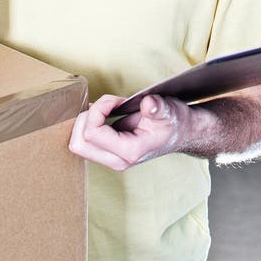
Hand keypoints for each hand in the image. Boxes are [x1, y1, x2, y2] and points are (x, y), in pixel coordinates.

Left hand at [68, 93, 190, 170]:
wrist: (182, 133)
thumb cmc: (174, 122)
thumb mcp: (169, 110)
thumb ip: (158, 108)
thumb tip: (149, 105)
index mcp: (129, 151)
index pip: (92, 133)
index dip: (98, 110)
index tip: (116, 100)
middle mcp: (117, 159)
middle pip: (78, 144)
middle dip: (86, 118)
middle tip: (106, 105)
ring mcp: (111, 158)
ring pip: (78, 143)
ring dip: (86, 120)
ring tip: (106, 108)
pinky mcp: (108, 152)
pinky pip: (85, 140)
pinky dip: (89, 123)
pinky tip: (105, 112)